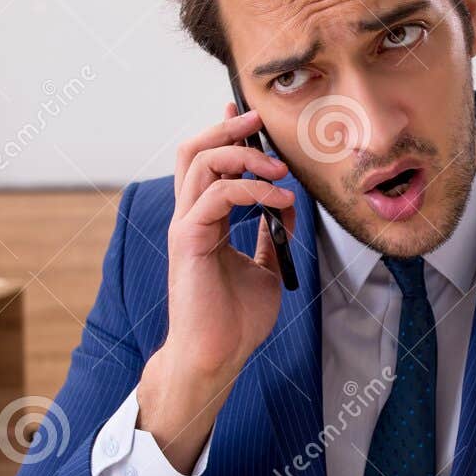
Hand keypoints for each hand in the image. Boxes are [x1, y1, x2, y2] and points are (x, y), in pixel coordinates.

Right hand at [137, 102, 296, 471]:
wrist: (217, 356)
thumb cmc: (235, 321)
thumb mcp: (266, 267)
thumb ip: (273, 235)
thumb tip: (289, 205)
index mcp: (204, 221)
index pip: (207, 164)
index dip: (225, 134)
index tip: (250, 119)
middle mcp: (190, 217)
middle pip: (195, 150)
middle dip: (228, 129)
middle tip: (259, 124)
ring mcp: (186, 226)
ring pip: (201, 162)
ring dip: (245, 157)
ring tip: (280, 172)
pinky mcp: (189, 239)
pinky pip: (218, 195)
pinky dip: (253, 190)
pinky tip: (280, 202)